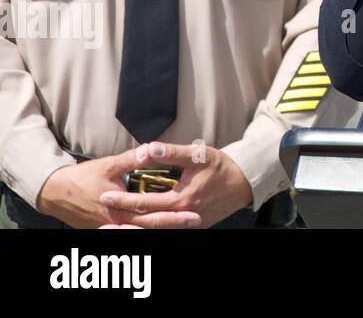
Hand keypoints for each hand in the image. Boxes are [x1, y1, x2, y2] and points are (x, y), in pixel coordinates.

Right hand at [35, 147, 200, 228]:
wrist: (54, 192)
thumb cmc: (81, 178)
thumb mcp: (108, 165)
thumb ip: (132, 159)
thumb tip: (152, 149)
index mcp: (118, 209)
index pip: (151, 214)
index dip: (173, 215)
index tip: (192, 213)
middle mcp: (115, 223)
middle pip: (149, 228)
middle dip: (173, 225)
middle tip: (195, 221)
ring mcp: (109, 229)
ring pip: (139, 233)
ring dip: (161, 229)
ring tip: (182, 225)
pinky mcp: (104, 229)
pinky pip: (127, 233)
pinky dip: (143, 231)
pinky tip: (157, 227)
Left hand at [96, 142, 252, 229]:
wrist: (244, 184)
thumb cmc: (221, 168)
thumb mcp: (198, 155)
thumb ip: (172, 153)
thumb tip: (149, 148)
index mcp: (180, 200)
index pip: (144, 202)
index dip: (123, 199)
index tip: (104, 195)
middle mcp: (181, 218)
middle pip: (144, 222)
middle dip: (121, 217)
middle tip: (101, 211)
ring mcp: (187, 226)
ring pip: (153, 230)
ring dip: (132, 228)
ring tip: (112, 224)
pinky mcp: (192, 228)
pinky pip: (165, 231)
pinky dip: (149, 229)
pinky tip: (137, 226)